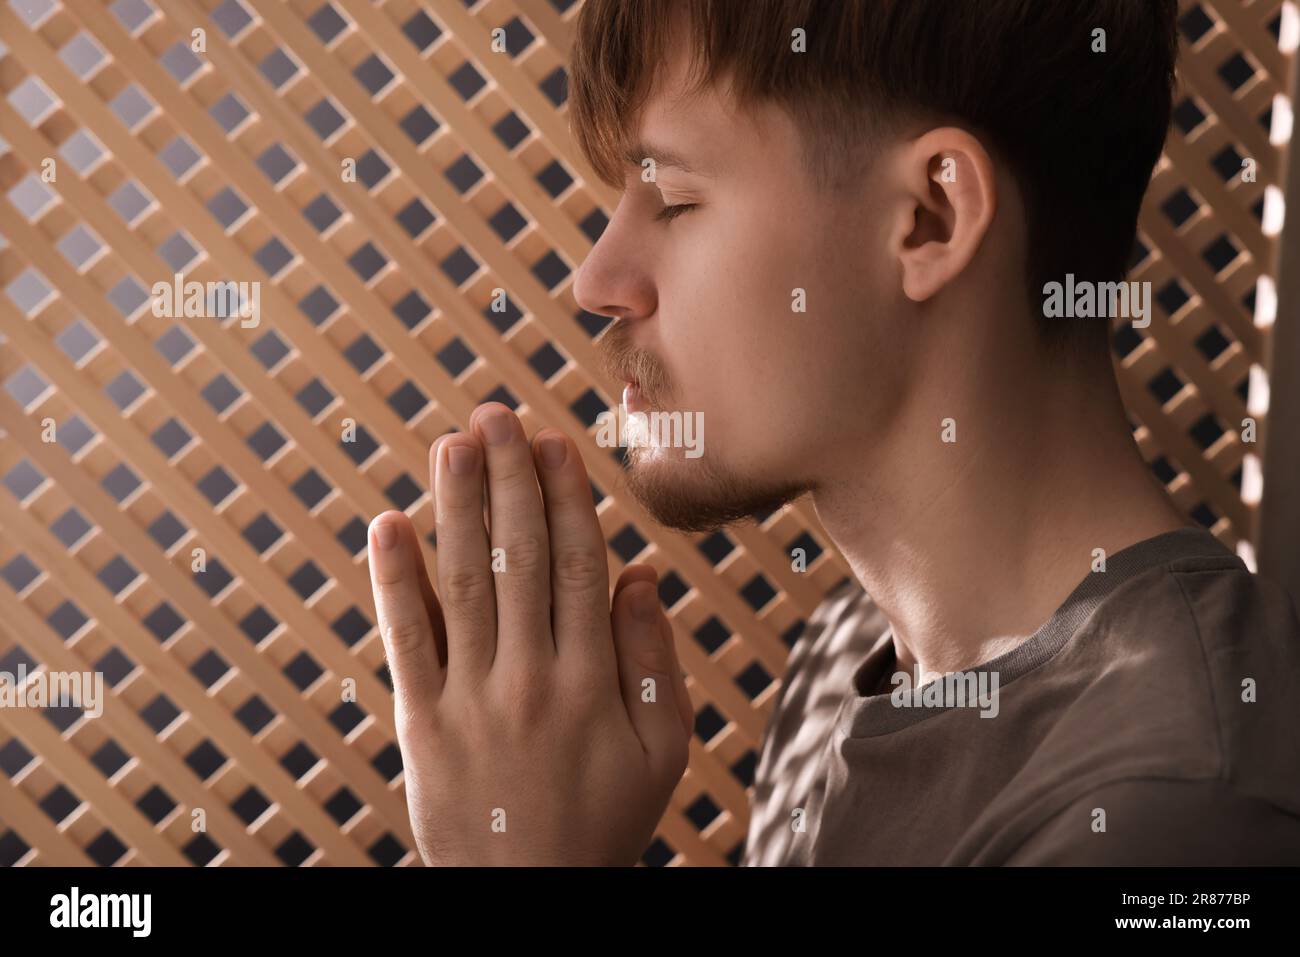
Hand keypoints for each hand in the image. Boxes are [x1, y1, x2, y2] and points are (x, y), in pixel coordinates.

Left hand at [366, 402, 692, 864]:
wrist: (528, 898)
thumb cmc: (604, 821)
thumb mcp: (661, 750)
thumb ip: (653, 661)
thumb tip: (640, 575)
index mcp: (592, 680)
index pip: (580, 565)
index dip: (567, 496)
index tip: (555, 441)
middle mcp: (530, 677)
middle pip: (519, 557)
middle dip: (508, 478)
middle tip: (497, 414)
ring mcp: (470, 698)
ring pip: (463, 582)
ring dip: (455, 505)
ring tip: (451, 442)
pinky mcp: (421, 722)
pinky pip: (407, 639)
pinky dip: (395, 579)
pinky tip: (388, 524)